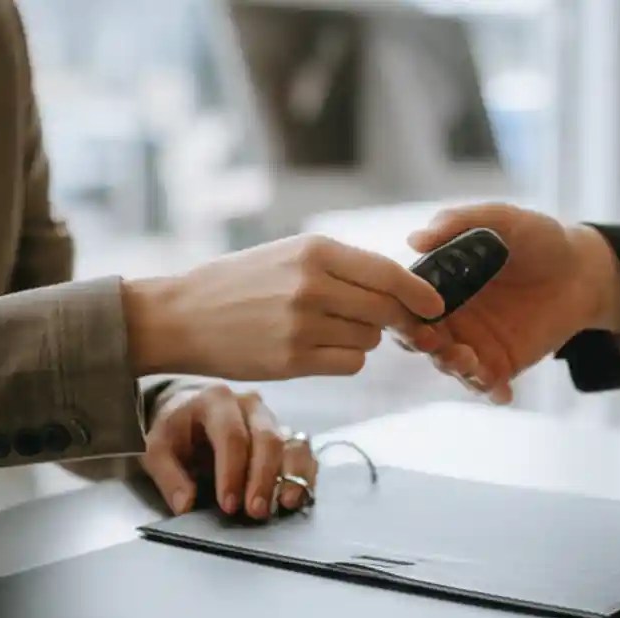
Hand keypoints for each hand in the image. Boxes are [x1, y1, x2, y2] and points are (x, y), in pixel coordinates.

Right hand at [123, 234, 444, 380]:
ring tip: (325, 328)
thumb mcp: (290, 255)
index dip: (420, 293)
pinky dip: (344, 360)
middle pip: (386, 310)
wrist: (182, 315)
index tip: (436, 305)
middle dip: (395, 319)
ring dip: (361, 339)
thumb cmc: (242, 283)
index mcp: (315, 251)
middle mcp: (312, 285)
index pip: (389, 273)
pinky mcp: (293, 360)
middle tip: (389, 323)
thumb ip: (343, 267)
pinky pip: (349, 364)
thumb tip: (404, 287)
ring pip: (369, 340)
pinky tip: (316, 350)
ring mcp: (303, 325)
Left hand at [139, 384, 316, 519]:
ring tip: (286, 503)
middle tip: (256, 511)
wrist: (190, 412)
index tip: (228, 505)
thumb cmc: (176, 430)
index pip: (231, 436)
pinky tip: (296, 497)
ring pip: (292, 443)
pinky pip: (304, 452)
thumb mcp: (158, 449)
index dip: (232, 472)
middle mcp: (250, 405)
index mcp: (216, 401)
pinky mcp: (286, 434)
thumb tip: (185, 504)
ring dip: (292, 476)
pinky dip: (304, 475)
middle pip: (267, 439)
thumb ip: (168, 476)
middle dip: (263, 478)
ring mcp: (272, 418)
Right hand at [401, 203, 619, 403]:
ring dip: (455, 368)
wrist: (584, 270)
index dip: (403, 309)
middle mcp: (451, 316)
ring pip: (450, 364)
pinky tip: (503, 392)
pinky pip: (488, 384)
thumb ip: (460, 222)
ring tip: (472, 363)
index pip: (409, 301)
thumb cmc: (540, 238)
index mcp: (440, 282)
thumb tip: (415, 239)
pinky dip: (490, 391)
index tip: (411, 313)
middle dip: (423, 344)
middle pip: (421, 338)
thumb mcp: (503, 219)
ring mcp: (474, 343)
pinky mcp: (501, 363)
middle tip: (436, 343)